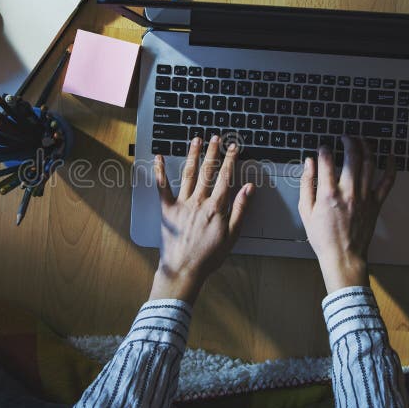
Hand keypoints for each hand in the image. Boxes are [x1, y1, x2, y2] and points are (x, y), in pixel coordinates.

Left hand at [150, 136, 253, 303]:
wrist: (184, 269)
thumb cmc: (209, 257)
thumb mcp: (232, 236)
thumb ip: (240, 209)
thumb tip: (250, 189)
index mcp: (216, 207)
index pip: (226, 177)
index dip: (230, 160)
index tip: (234, 147)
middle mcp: (199, 201)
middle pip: (208, 171)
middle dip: (213, 152)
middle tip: (216, 137)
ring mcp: (182, 204)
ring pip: (189, 174)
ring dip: (193, 155)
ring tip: (196, 140)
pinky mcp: (167, 210)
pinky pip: (162, 187)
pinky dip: (159, 171)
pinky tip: (158, 158)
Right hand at [298, 137, 395, 293]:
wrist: (343, 256)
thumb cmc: (322, 237)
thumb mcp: (305, 211)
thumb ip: (306, 184)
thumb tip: (308, 163)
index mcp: (328, 194)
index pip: (326, 161)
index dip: (324, 150)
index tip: (323, 147)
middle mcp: (349, 192)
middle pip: (352, 157)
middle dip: (348, 141)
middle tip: (345, 137)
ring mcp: (365, 197)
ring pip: (369, 164)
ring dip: (366, 147)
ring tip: (361, 140)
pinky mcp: (376, 203)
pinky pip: (387, 181)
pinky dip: (391, 166)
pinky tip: (390, 155)